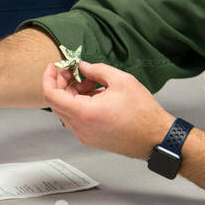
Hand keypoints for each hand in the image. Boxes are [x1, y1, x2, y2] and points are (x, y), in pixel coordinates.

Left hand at [42, 61, 173, 159]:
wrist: (155, 138)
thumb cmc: (143, 113)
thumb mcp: (121, 81)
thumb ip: (97, 70)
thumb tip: (83, 67)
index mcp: (84, 113)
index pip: (51, 95)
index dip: (49, 78)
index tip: (55, 66)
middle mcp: (80, 127)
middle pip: (57, 102)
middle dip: (63, 83)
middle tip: (76, 71)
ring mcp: (84, 135)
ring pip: (66, 110)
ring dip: (73, 94)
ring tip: (92, 83)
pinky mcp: (90, 138)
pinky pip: (76, 119)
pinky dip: (80, 104)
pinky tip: (96, 95)